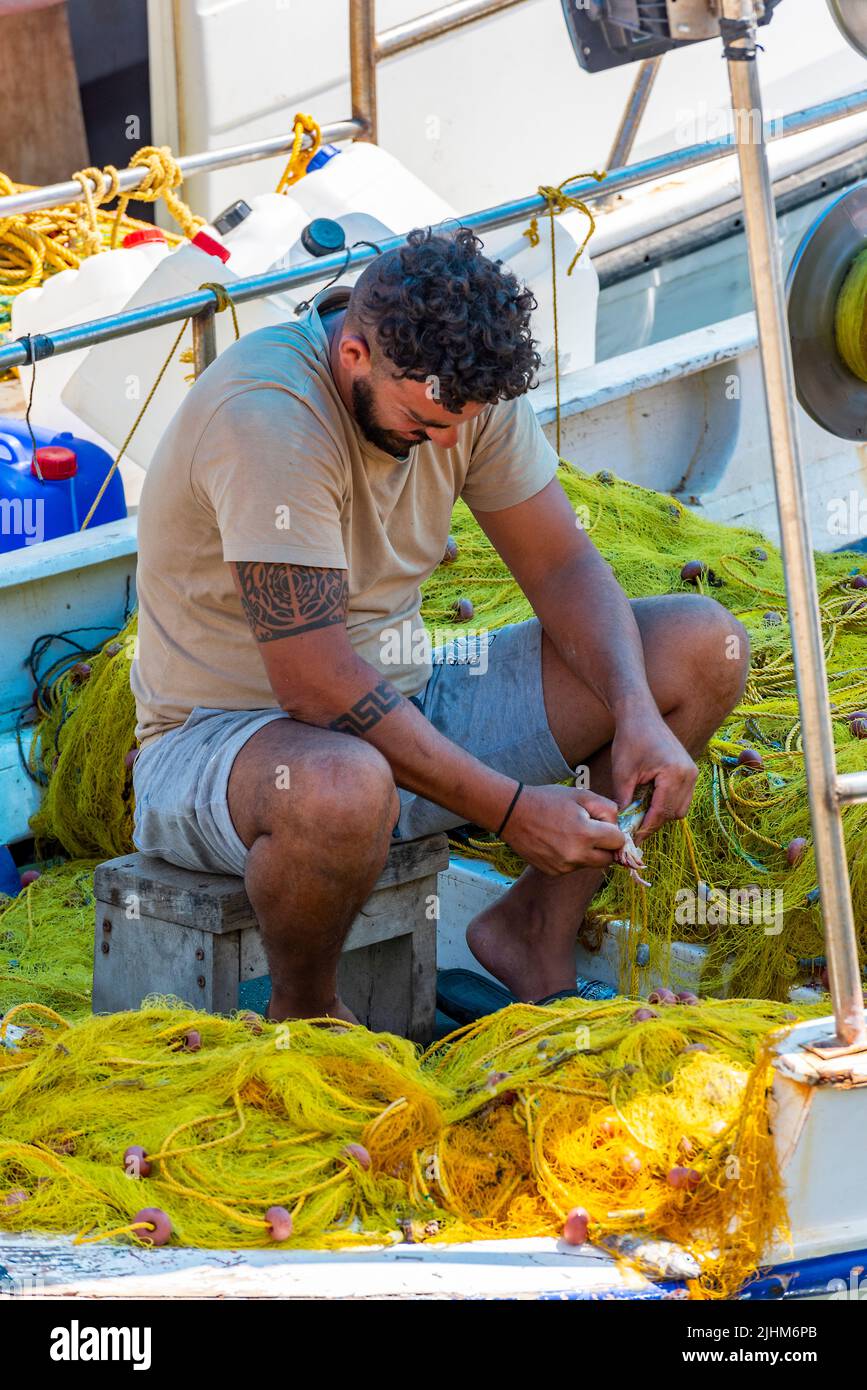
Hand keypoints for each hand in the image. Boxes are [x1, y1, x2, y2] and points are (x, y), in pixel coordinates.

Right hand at [502, 784, 625, 875]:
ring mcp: (564, 867)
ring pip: (590, 864)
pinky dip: (573, 857)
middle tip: (592, 831)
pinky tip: (559, 842)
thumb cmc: (548, 800)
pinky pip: (574, 867)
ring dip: (589, 852)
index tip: (602, 823)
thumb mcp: (581, 795)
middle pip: (608, 859)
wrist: (513, 813)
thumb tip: (618, 827)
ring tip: (571, 834)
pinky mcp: (554, 872)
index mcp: (585, 835)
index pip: (618, 841)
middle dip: (605, 846)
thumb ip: (608, 809)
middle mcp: (576, 856)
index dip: (613, 830)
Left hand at [610, 712, 697, 840]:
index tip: (632, 840)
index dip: (647, 828)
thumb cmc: (629, 740)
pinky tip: (648, 800)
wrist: (640, 716)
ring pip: (680, 808)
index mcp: (674, 773)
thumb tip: (623, 828)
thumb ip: (625, 802)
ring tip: (639, 812)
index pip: (662, 811)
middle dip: (654, 822)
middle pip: (674, 813)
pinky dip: (666, 803)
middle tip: (633, 827)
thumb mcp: (623, 774)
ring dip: (661, 814)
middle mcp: (689, 774)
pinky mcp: (689, 771)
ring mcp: (692, 772)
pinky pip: (681, 797)